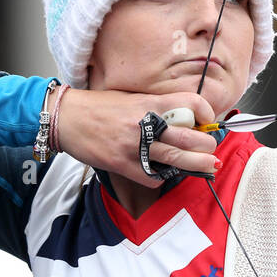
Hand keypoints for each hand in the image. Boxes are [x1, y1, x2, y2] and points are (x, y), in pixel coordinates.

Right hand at [55, 89, 220, 187]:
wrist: (66, 117)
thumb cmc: (100, 107)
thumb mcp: (133, 98)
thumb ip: (158, 108)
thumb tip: (186, 119)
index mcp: (151, 103)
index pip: (192, 103)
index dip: (207, 113)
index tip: (207, 121)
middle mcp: (146, 123)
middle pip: (191, 137)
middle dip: (208, 146)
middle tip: (210, 149)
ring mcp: (135, 146)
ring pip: (177, 159)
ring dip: (198, 165)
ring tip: (208, 165)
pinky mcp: (122, 164)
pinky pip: (152, 177)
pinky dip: (161, 178)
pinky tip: (163, 173)